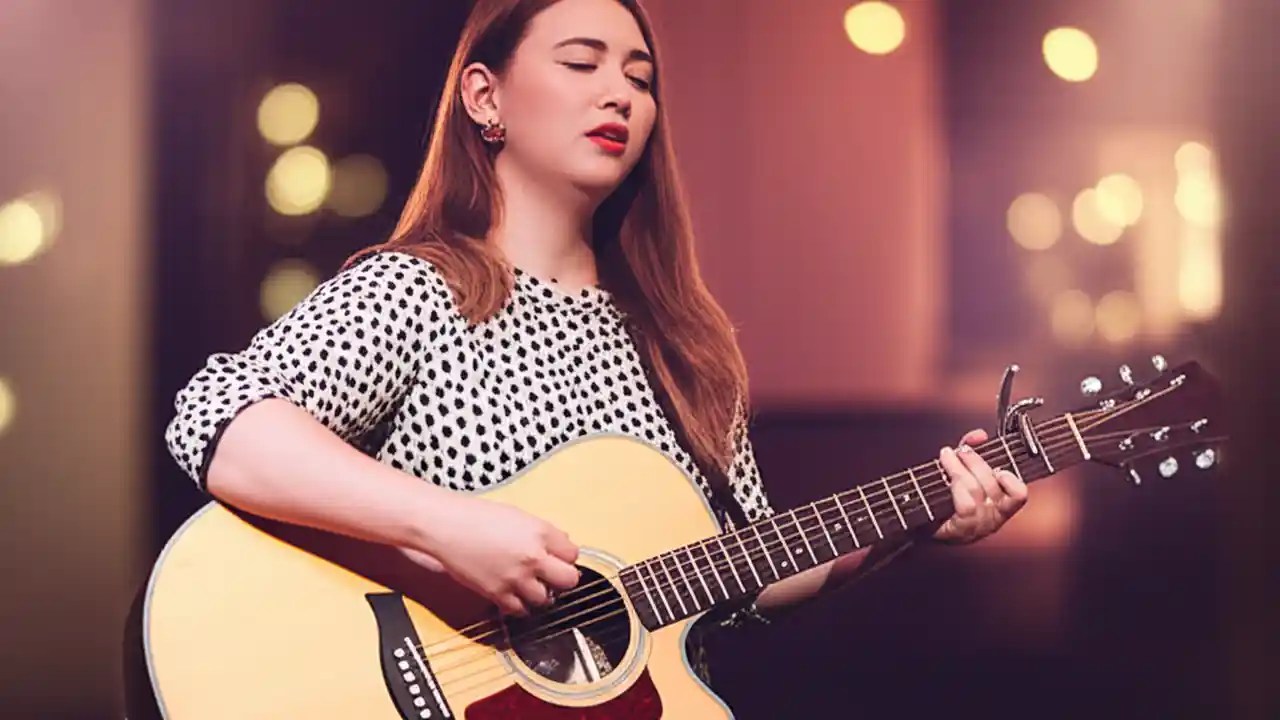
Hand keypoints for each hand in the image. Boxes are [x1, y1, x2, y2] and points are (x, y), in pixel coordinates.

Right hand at [414, 494, 580, 615]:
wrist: (447, 527)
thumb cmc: (480, 516)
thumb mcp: (519, 516)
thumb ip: (544, 533)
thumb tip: (562, 545)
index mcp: (540, 533)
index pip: (573, 554)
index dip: (566, 557)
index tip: (559, 558)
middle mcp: (533, 557)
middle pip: (569, 580)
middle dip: (564, 579)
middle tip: (553, 576)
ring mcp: (516, 579)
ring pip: (546, 599)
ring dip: (541, 593)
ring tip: (531, 585)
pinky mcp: (498, 594)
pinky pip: (520, 610)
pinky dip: (520, 605)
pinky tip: (515, 594)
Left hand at [928, 428, 1027, 544]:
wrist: (921, 523)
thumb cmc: (945, 498)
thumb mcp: (962, 472)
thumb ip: (972, 452)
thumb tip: (979, 435)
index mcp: (1001, 507)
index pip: (1019, 495)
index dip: (1012, 479)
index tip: (999, 468)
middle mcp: (993, 519)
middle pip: (991, 484)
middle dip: (975, 461)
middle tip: (961, 451)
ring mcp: (978, 526)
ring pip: (977, 491)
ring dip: (960, 468)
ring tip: (947, 456)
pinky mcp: (962, 530)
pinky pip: (966, 505)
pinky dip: (957, 484)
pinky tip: (949, 474)